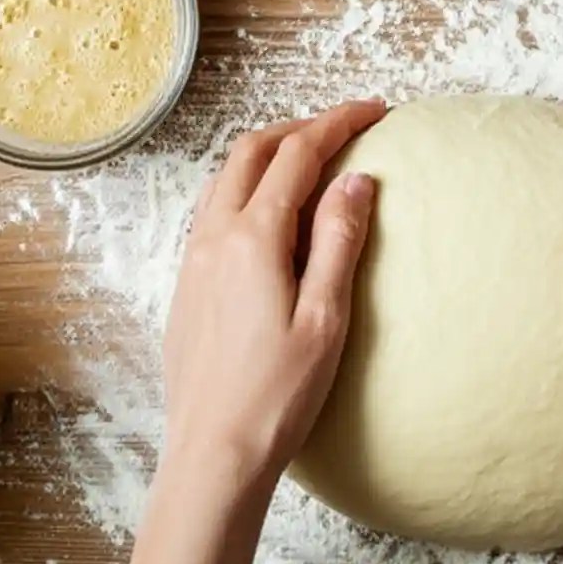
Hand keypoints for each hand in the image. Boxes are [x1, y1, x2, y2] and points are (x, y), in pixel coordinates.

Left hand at [162, 99, 386, 475]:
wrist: (215, 451)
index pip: (298, 156)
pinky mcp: (187, 285)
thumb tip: (356, 181)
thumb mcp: (326, 318)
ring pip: (225, 177)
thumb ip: (339, 241)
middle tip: (345, 130)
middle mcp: (214, 237)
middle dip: (300, 129)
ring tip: (310, 164)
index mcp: (253, 238)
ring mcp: (194, 260)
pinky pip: (213, 210)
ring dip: (268, 155)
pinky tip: (271, 216)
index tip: (375, 111)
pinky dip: (246, 187)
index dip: (338, 123)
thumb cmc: (278, 395)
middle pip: (252, 150)